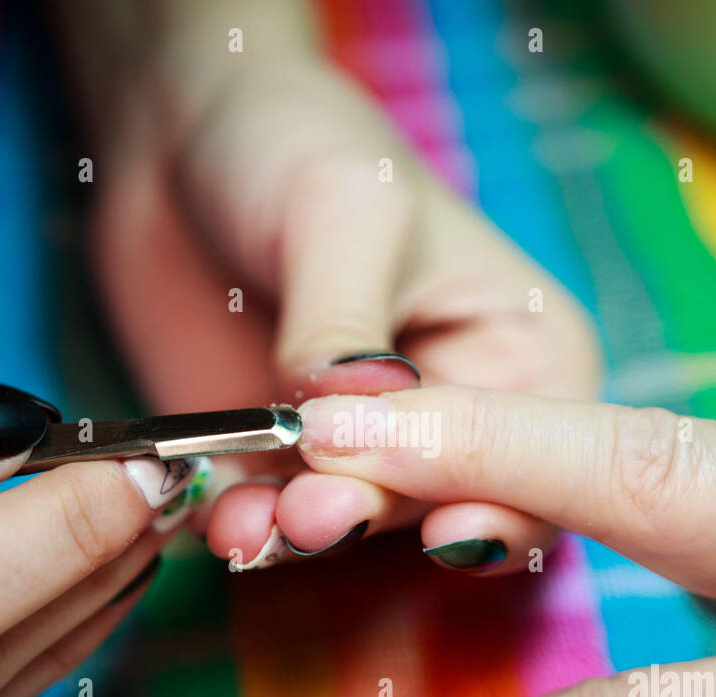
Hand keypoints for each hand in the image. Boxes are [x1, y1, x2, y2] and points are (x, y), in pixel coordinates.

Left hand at [94, 59, 599, 568]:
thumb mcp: (344, 211)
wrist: (180, 144)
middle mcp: (455, 422)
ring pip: (349, 526)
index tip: (435, 514)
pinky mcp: (280, 467)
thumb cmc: (298, 142)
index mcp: (523, 358)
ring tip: (253, 524)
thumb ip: (349, 325)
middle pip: (439, 504)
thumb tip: (361, 420)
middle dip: (375, 513)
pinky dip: (246, 526)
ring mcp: (363, 452)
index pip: (535, 458)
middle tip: (314, 512)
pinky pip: (269, 518)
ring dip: (301, 535)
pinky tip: (223, 517)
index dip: (493, 493)